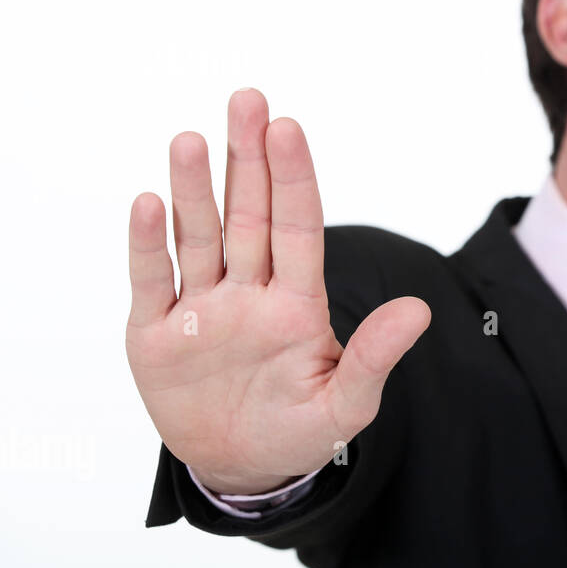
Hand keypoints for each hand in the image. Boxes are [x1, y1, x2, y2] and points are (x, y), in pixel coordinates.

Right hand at [126, 89, 430, 493]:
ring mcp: (201, 308)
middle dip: (247, 159)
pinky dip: (147, 245)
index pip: (297, 228)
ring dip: (194, 190)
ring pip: (197, 237)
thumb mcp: (346, 405)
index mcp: (296, 302)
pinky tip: (148, 202)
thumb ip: (375, 357)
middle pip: (248, 215)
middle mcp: (248, 292)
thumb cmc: (299, 431)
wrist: (241, 468)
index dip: (293, 178)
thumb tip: (419, 310)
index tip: (288, 128)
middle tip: (247, 99)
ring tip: (192, 140)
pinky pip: (150, 281)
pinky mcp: (155, 334)